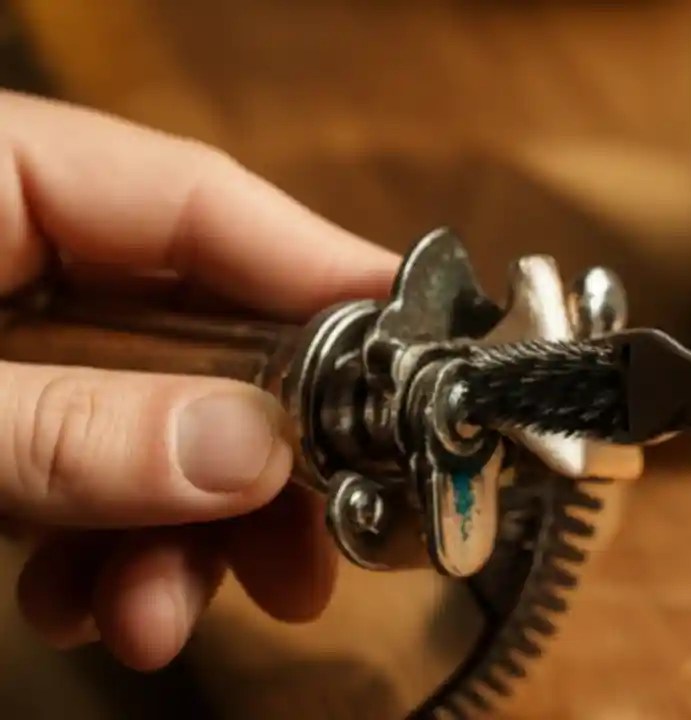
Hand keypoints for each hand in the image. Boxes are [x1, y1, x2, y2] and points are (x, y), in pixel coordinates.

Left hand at [0, 92, 398, 669]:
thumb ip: (67, 430)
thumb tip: (249, 453)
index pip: (201, 201)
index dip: (323, 276)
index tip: (425, 350)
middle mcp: (14, 246)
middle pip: (199, 336)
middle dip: (250, 466)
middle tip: (316, 546)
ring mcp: (4, 331)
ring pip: (153, 420)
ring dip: (177, 535)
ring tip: (164, 621)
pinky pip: (85, 467)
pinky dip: (102, 548)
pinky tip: (90, 608)